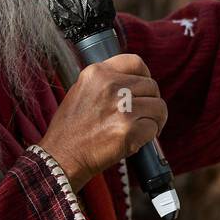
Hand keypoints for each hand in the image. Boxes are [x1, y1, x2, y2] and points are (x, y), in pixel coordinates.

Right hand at [38, 54, 166, 191]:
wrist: (61, 158)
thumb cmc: (70, 129)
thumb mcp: (81, 91)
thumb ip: (106, 82)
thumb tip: (135, 82)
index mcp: (97, 73)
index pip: (135, 62)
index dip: (145, 75)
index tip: (143, 89)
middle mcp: (111, 86)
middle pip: (151, 85)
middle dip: (151, 101)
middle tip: (143, 115)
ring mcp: (121, 107)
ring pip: (158, 106)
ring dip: (155, 119)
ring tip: (143, 128)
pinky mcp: (128, 129)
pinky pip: (153, 127)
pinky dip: (150, 135)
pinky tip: (138, 140)